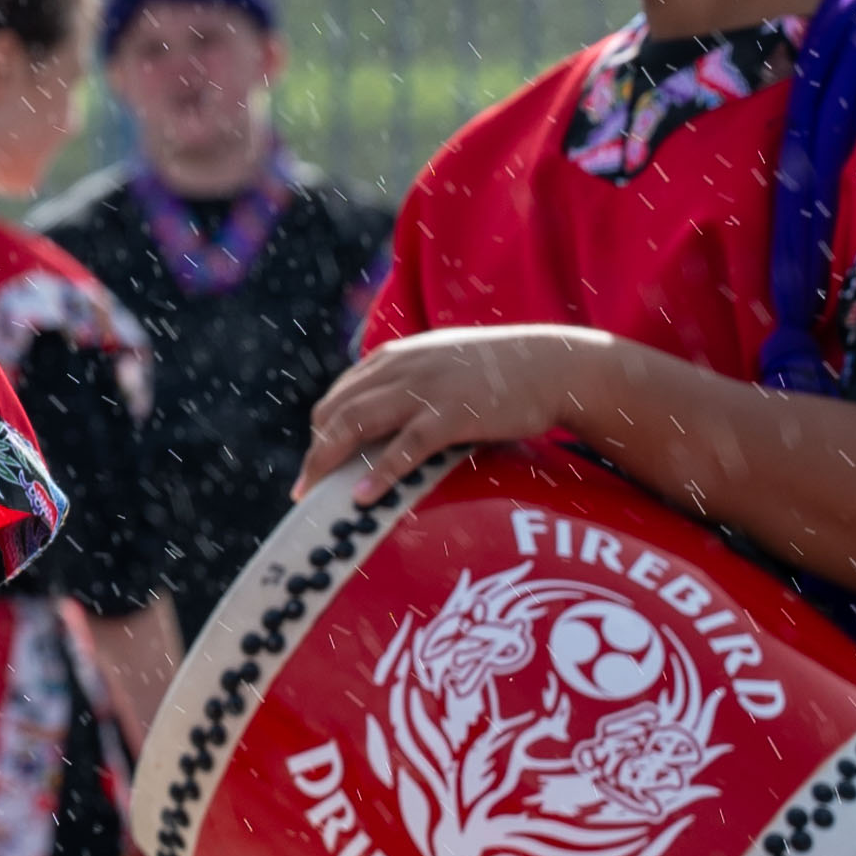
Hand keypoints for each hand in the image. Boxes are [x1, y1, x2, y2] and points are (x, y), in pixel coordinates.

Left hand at [303, 326, 607, 490]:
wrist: (551, 364)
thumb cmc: (500, 372)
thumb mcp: (442, 365)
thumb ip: (410, 383)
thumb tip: (387, 422)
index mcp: (394, 357)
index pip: (339, 396)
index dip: (321, 432)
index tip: (315, 463)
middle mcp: (400, 369)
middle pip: (337, 412)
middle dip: (316, 453)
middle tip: (304, 490)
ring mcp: (424, 391)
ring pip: (356, 424)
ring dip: (328, 462)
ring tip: (314, 496)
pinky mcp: (450, 415)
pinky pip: (404, 448)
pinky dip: (379, 474)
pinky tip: (363, 498)